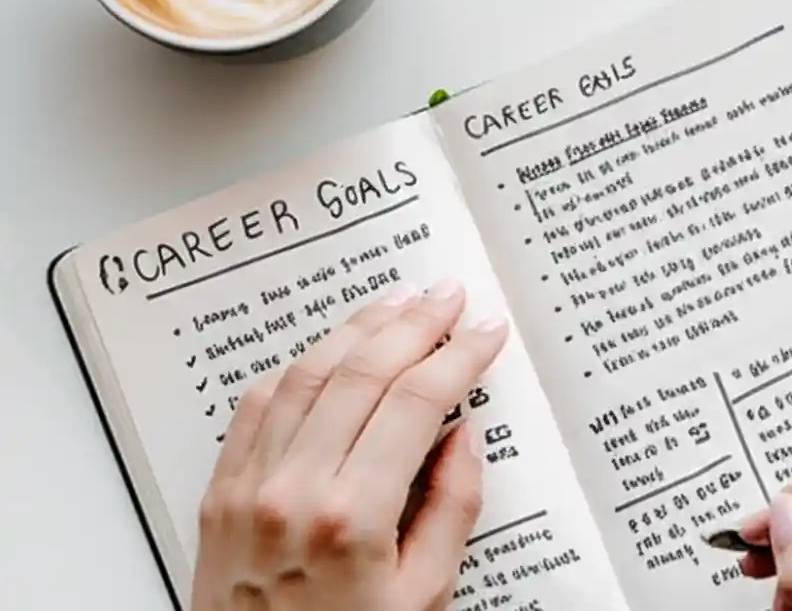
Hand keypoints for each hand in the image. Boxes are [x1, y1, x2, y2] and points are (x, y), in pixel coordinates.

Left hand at [192, 280, 507, 610]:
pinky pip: (258, 404)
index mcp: (352, 517)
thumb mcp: (424, 598)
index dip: (459, 356)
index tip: (486, 332)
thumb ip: (451, 509)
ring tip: (397, 302)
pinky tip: (328, 348)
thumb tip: (463, 434)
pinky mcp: (220, 491)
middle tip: (449, 295)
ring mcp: (249, 485)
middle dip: (414, 323)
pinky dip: (299, 364)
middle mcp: (293, 488)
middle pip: (362, 371)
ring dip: (357, 328)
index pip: (417, 402)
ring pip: (307, 373)